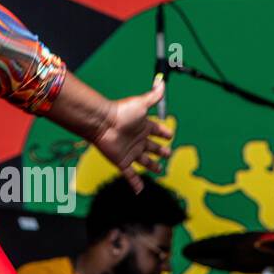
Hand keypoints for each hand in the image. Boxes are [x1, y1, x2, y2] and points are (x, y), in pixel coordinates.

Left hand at [88, 74, 174, 192]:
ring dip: (153, 166)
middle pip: (153, 147)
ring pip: (145, 162)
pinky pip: (130, 175)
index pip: (158, 131)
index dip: (164, 133)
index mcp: (143, 126)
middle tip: (169, 154)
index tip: (170, 134)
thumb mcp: (141, 103)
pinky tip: (139, 191)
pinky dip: (136, 184)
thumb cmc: (121, 112)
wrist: (102, 123)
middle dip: (161, 151)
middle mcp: (138, 140)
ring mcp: (131, 151)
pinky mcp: (123, 161)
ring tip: (161, 171)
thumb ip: (154, 96)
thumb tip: (162, 82)